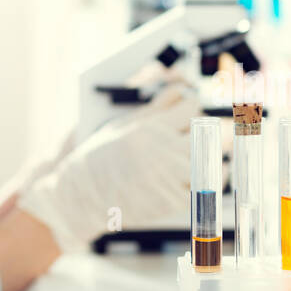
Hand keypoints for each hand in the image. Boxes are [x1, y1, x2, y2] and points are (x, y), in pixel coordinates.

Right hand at [16, 87, 199, 252]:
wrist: (83, 195)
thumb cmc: (101, 157)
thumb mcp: (123, 124)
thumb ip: (156, 108)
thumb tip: (181, 89)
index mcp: (151, 128)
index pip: (192, 107)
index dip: (192, 108)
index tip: (188, 112)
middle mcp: (162, 150)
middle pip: (205, 134)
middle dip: (202, 133)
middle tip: (195, 136)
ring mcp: (168, 177)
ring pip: (207, 161)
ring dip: (205, 159)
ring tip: (196, 158)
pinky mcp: (170, 201)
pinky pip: (201, 188)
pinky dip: (201, 183)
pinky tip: (192, 178)